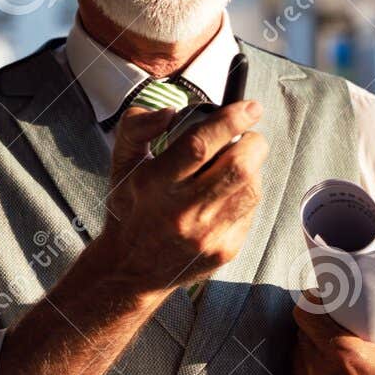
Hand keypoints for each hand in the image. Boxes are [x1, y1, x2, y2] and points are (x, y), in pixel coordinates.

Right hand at [95, 98, 267, 293]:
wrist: (131, 267)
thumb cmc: (129, 208)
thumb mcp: (122, 163)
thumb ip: (137, 127)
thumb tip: (169, 112)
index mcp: (155, 185)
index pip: (200, 145)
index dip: (230, 121)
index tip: (249, 107)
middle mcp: (183, 212)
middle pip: (238, 166)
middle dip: (252, 142)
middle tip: (246, 136)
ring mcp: (207, 235)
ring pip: (251, 188)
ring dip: (251, 168)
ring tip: (233, 165)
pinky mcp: (225, 250)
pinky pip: (250, 212)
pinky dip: (246, 194)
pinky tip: (228, 194)